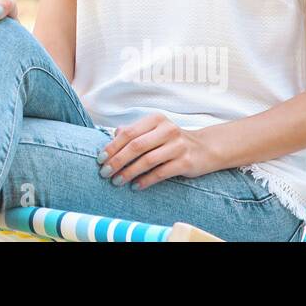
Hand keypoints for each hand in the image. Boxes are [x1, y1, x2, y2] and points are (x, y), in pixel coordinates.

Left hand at [96, 114, 216, 188]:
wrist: (205, 148)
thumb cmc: (172, 140)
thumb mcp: (154, 131)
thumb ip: (134, 132)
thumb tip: (112, 137)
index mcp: (156, 119)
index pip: (128, 133)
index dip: (112, 147)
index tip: (100, 159)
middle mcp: (167, 130)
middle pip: (135, 146)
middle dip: (117, 161)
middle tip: (104, 173)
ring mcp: (178, 146)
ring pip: (147, 161)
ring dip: (129, 173)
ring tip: (117, 181)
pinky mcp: (186, 162)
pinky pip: (160, 173)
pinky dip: (145, 181)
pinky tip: (135, 186)